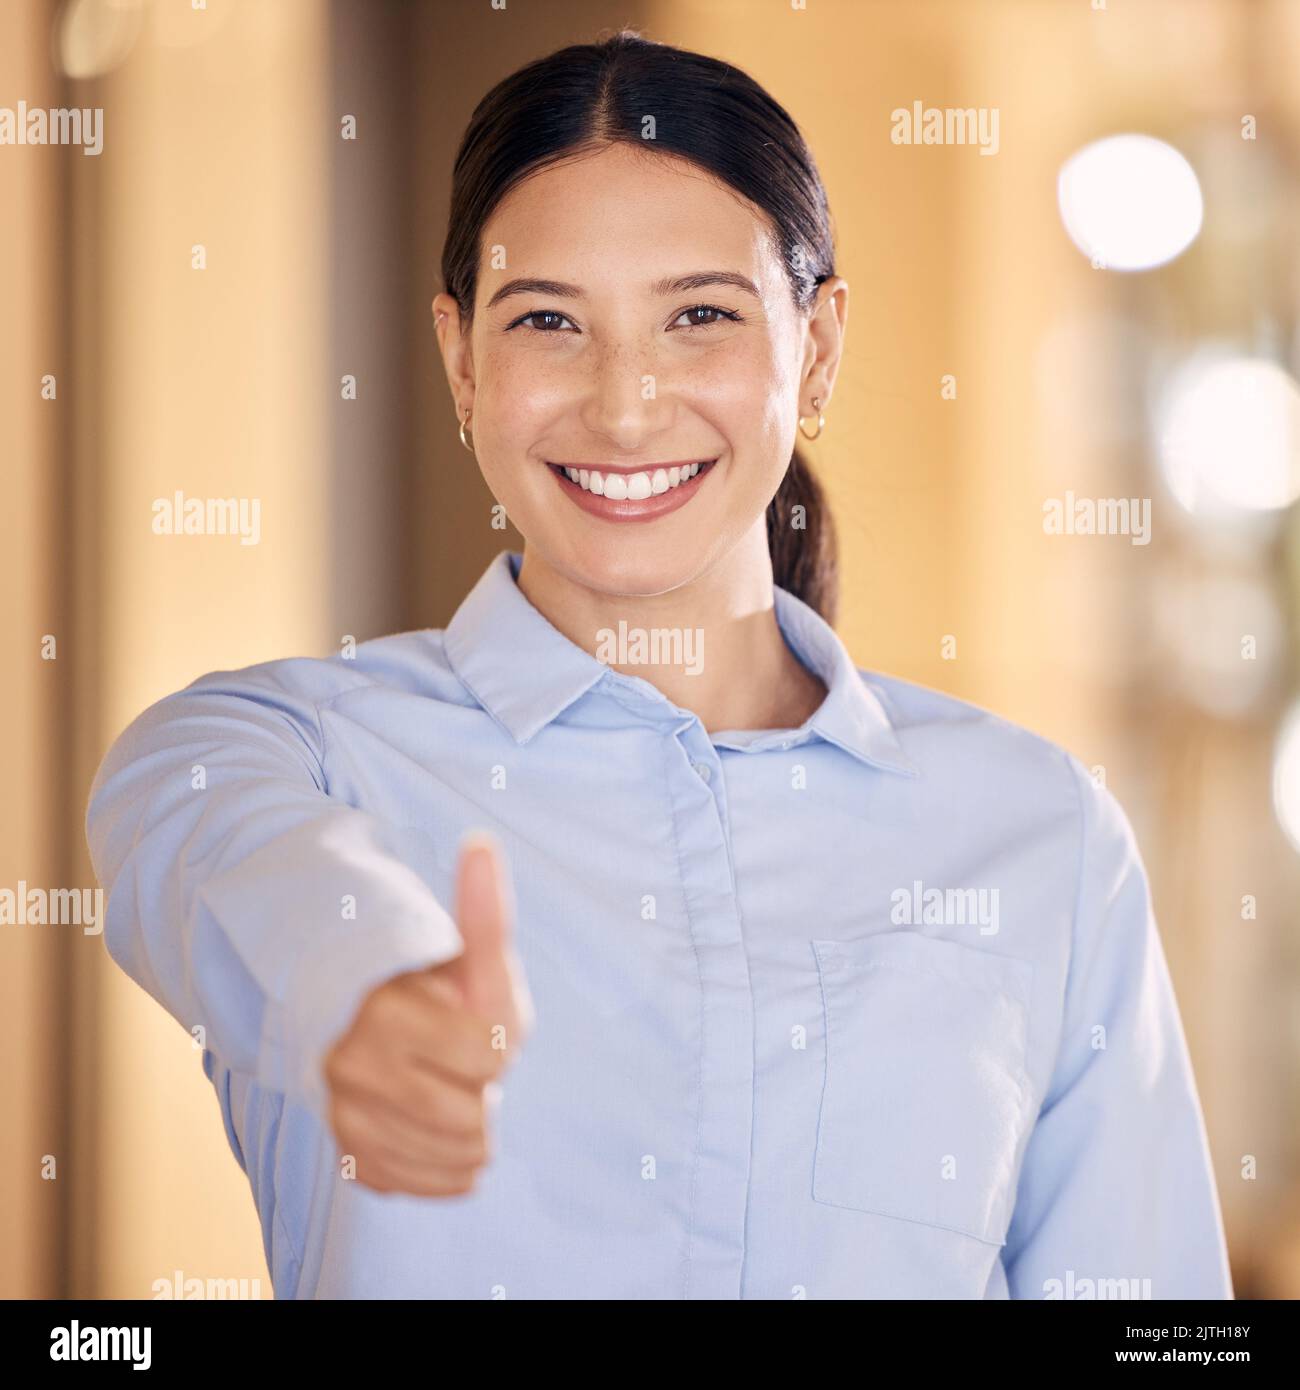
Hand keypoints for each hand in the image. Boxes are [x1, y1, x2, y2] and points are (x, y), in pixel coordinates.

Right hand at [323, 832, 532, 1195]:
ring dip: (475, 1128)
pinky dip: (453, 1163)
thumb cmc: (434, 983)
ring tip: (452, 1087)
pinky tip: (440, 1126)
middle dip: (484, 1087)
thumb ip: (482, 910)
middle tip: (463, 1061)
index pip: (489, 1055)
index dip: (498, 1040)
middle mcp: (352, 1070)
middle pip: (474, 1118)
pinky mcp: (355, 1159)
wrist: (364, 1021)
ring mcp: (348, 1119)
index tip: (474, 1020)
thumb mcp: (465, 950)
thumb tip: (480, 843)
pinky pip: (436, 1185)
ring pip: (462, 1158)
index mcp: (383, 1011)